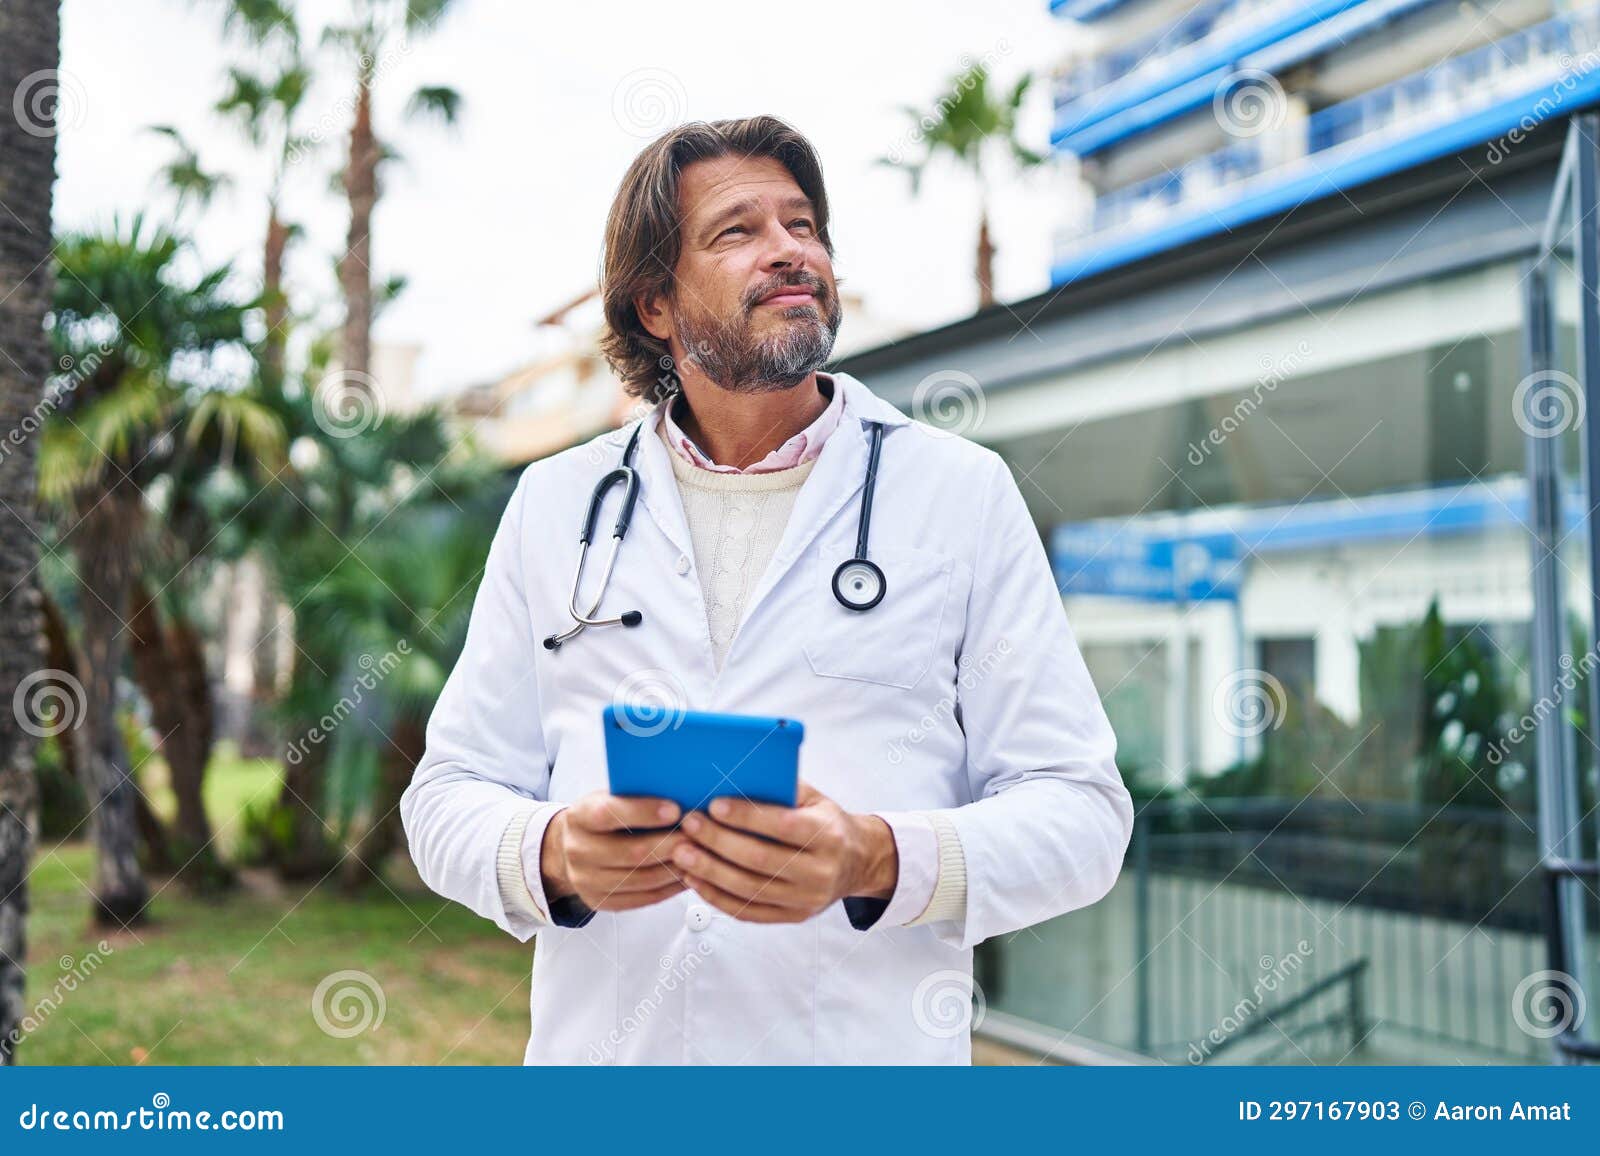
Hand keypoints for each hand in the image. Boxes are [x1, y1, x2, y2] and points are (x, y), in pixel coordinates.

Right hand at [540, 792, 689, 912]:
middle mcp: (578, 851)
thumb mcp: (609, 797)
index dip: (644, 812)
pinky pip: (642, 898)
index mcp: (579, 817)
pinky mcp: (600, 902)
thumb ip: (635, 797)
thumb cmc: (601, 817)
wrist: (569, 847)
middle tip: (698, 837)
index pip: (609, 814)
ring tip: (699, 856)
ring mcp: (586, 881)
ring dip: (674, 868)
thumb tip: (681, 794)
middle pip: (631, 852)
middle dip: (670, 845)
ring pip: (641, 879)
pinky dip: (670, 888)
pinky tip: (688, 875)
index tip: (675, 809)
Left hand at [672, 781, 897, 923]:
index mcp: (829, 835)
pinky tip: (694, 879)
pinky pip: (748, 912)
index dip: (746, 817)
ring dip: (709, 871)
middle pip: (761, 860)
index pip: (783, 826)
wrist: (857, 862)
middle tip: (688, 826)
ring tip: (681, 853)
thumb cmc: (825, 822)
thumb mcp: (815, 798)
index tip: (713, 805)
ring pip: (750, 889)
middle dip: (718, 842)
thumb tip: (734, 775)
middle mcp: (821, 871)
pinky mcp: (793, 917)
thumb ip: (782, 789)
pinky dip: (716, 897)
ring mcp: (807, 899)